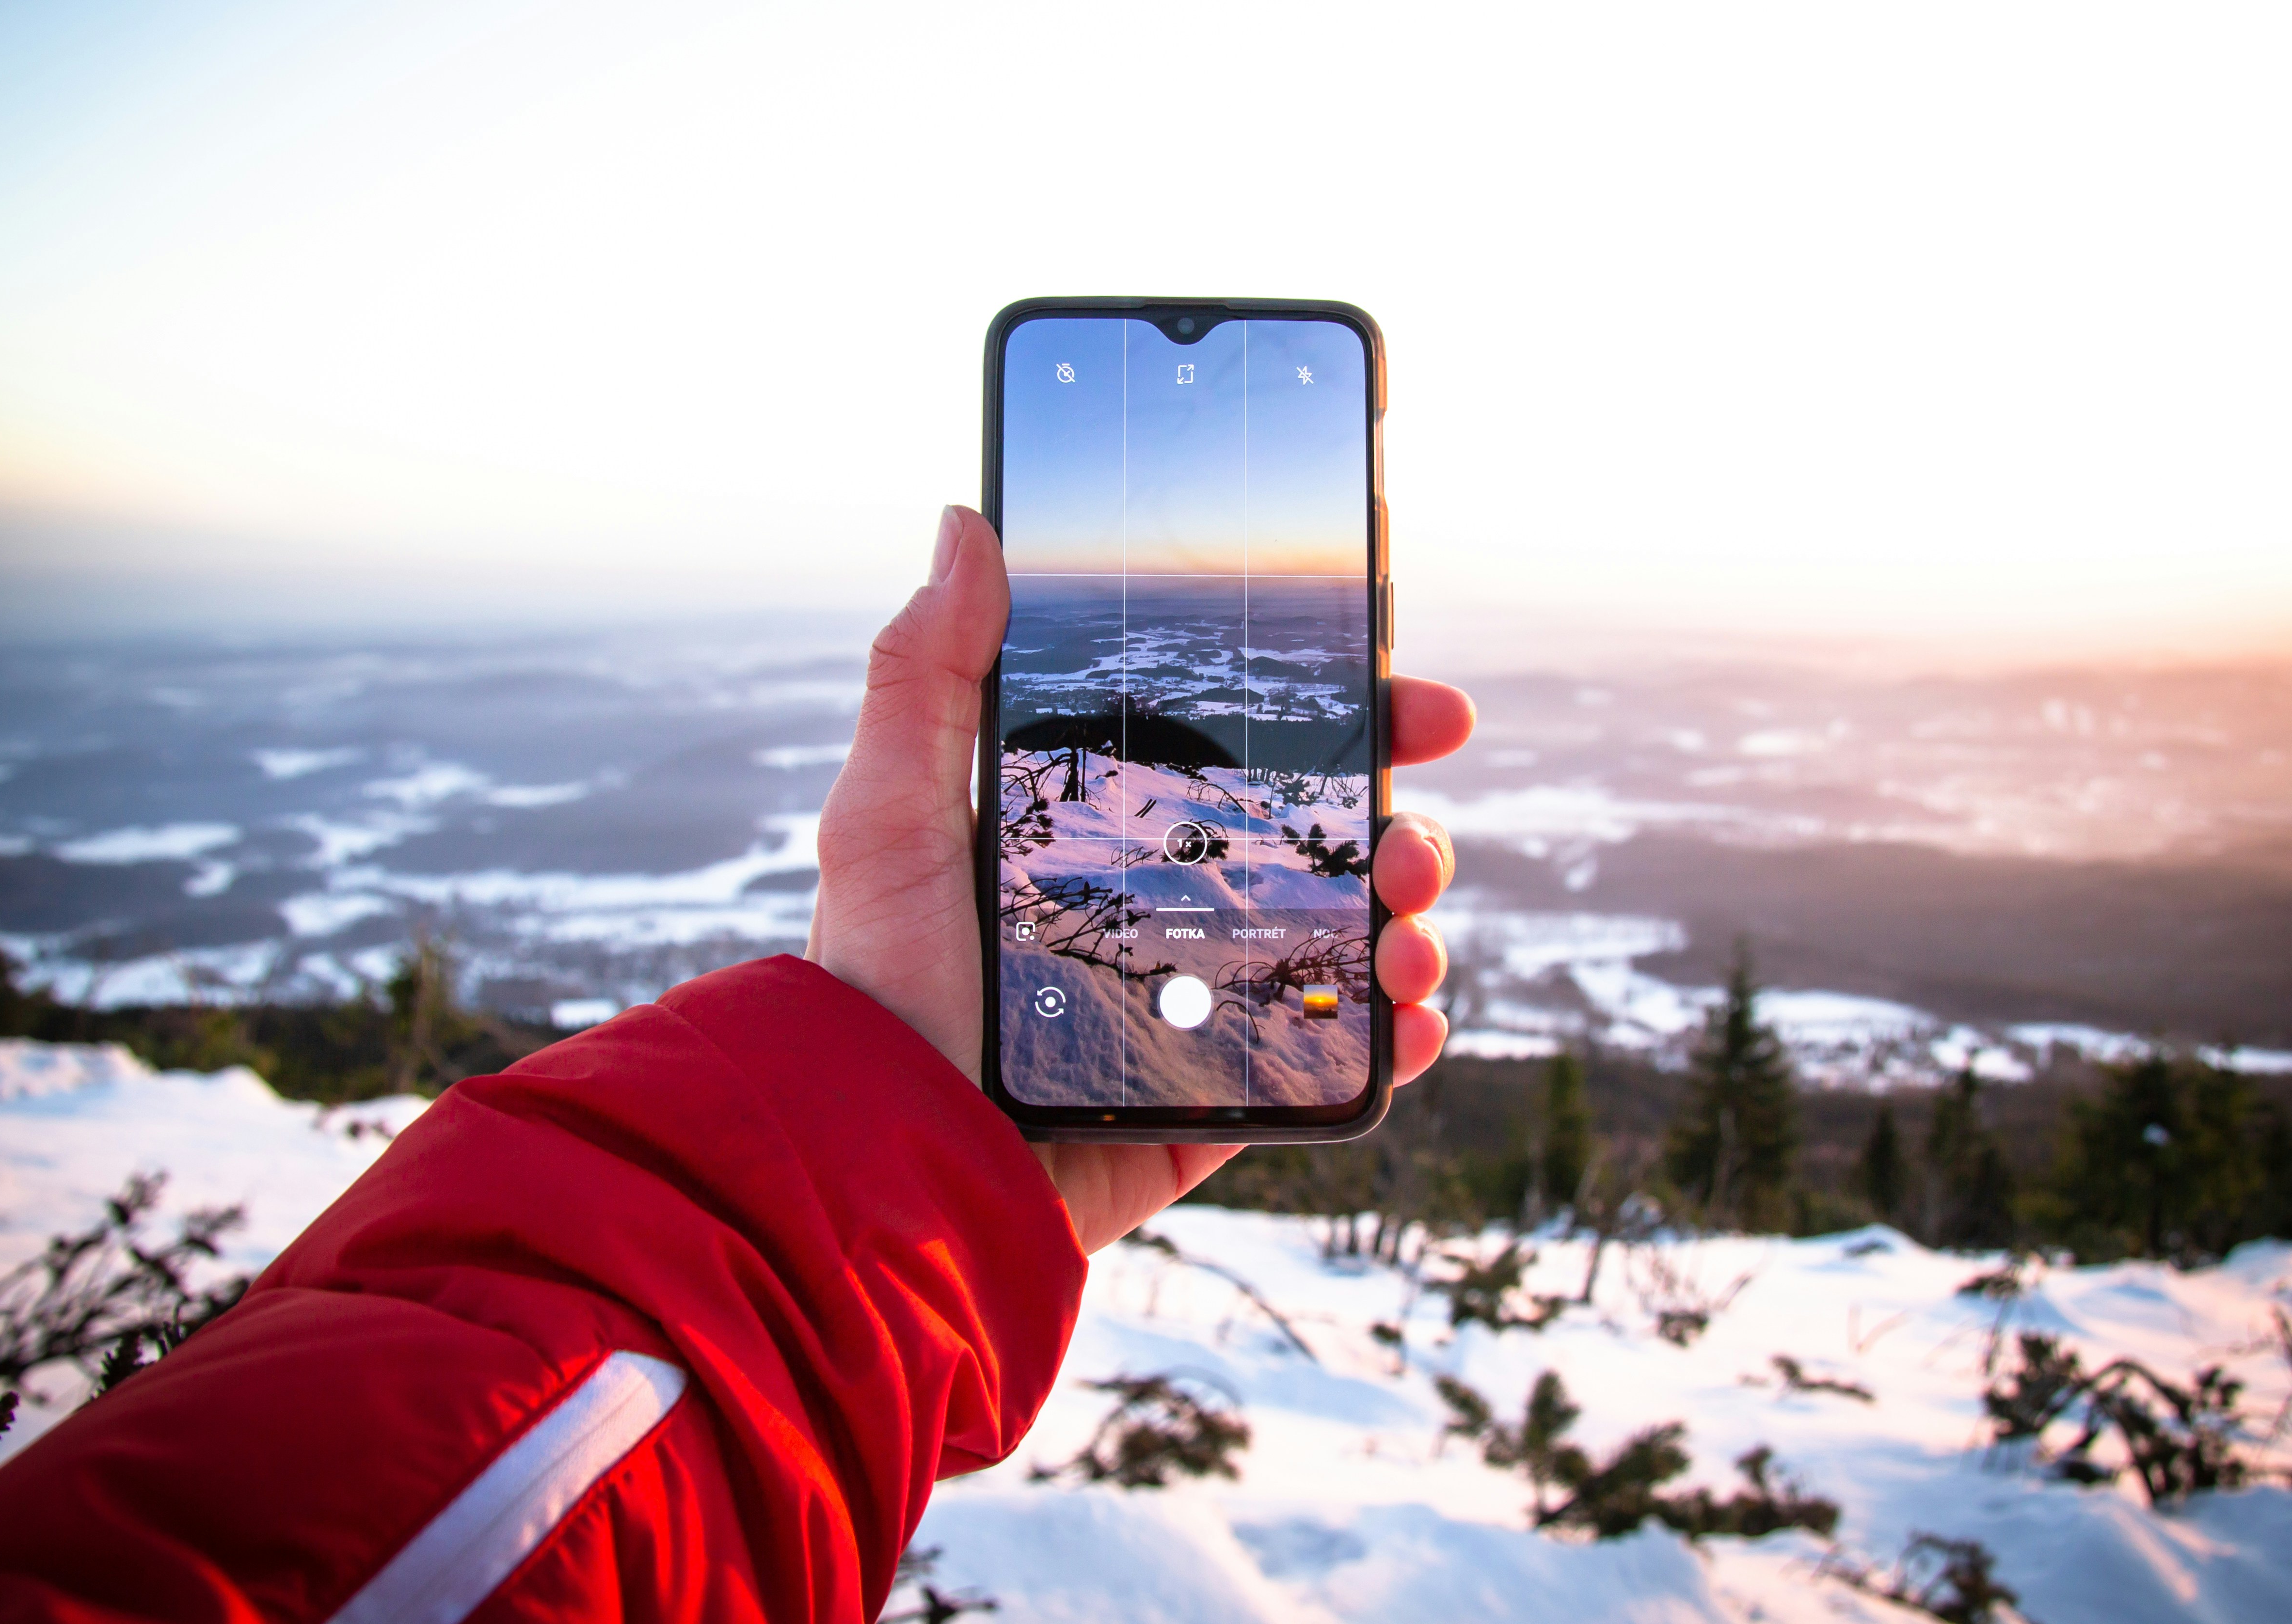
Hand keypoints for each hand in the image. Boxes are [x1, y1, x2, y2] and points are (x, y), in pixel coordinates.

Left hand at [810, 507, 1474, 1251]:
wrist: (890, 1165)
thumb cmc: (878, 986)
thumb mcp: (888, 817)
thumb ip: (923, 675)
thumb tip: (967, 522)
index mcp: (1109, 829)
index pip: (1243, 748)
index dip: (1333, 706)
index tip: (1397, 673)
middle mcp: (1169, 906)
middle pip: (1322, 836)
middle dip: (1397, 808)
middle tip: (1413, 804)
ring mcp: (1207, 1001)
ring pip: (1351, 939)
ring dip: (1410, 915)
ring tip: (1405, 923)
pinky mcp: (1224, 1096)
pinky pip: (1339, 1059)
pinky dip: (1398, 1034)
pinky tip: (1406, 1016)